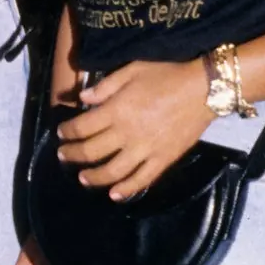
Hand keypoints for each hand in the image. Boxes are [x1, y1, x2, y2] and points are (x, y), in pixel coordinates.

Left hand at [56, 59, 207, 199]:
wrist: (203, 89)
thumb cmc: (166, 74)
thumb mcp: (132, 70)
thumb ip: (105, 86)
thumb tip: (82, 99)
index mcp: (117, 110)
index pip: (82, 127)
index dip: (67, 131)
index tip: (61, 132)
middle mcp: (126, 133)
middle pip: (91, 151)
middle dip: (72, 154)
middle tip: (63, 155)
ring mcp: (145, 150)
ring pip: (111, 171)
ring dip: (92, 177)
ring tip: (82, 177)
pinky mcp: (162, 160)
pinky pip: (141, 180)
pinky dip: (125, 190)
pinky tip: (114, 194)